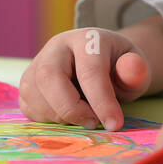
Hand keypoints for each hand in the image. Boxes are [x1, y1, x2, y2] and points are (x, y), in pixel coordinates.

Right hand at [19, 28, 151, 130]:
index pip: (89, 70)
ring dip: (59, 115)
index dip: (101, 100)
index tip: (114, 124)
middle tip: (93, 123)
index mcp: (86, 39)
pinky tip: (67, 114)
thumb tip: (132, 69)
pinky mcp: (28, 81)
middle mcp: (57, 46)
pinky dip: (46, 117)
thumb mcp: (135, 68)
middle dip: (70, 108)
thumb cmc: (120, 68)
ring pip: (34, 92)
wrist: (103, 62)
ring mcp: (38, 62)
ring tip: (84, 116)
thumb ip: (135, 70)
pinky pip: (27, 104)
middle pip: (49, 76)